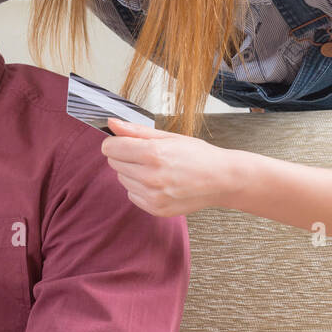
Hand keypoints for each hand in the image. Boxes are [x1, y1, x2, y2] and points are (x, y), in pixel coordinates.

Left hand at [99, 117, 231, 216]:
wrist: (221, 180)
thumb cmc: (198, 155)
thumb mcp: (168, 136)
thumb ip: (136, 131)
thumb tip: (111, 123)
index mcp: (154, 154)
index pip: (110, 148)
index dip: (114, 142)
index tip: (122, 141)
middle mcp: (151, 177)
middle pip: (114, 163)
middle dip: (125, 156)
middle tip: (148, 155)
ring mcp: (153, 196)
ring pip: (122, 179)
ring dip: (132, 172)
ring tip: (156, 169)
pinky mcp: (155, 209)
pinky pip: (131, 194)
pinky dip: (140, 188)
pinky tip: (159, 183)